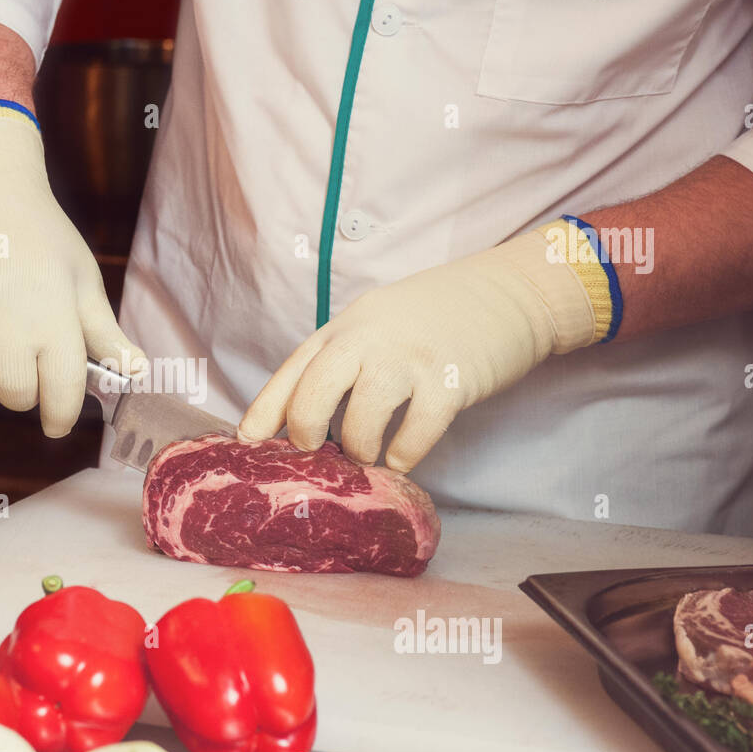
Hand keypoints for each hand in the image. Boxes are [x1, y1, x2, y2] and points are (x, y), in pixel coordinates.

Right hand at [0, 116, 144, 436]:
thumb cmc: (41, 234)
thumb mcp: (81, 280)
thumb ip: (105, 334)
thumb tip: (135, 373)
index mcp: (55, 324)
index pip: (60, 397)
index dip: (60, 417)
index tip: (56, 422)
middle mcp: (9, 332)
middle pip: (15, 396)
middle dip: (22, 387)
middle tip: (22, 356)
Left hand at [238, 225, 605, 470]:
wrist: (506, 292)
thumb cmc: (433, 316)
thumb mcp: (374, 324)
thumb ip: (341, 359)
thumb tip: (302, 418)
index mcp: (343, 328)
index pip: (291, 372)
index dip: (264, 412)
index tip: (246, 443)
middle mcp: (368, 340)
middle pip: (314, 395)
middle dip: (306, 434)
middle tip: (316, 453)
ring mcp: (408, 360)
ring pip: (362, 421)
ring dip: (360, 450)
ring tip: (368, 457)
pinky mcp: (449, 382)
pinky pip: (415, 434)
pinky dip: (404, 456)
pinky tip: (402, 459)